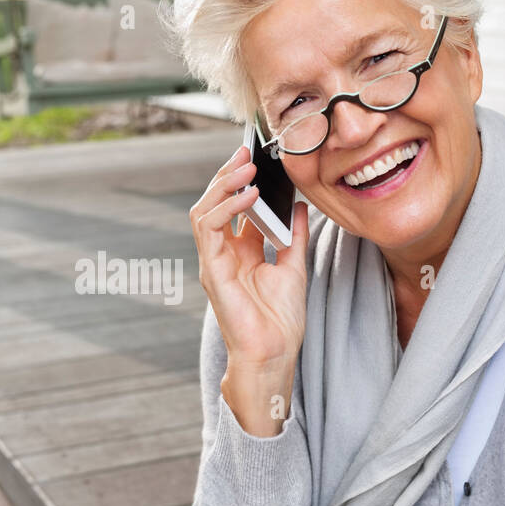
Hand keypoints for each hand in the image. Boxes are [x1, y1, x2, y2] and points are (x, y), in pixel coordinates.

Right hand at [190, 145, 309, 435]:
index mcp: (241, 253)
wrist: (274, 353)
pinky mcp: (211, 269)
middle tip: (247, 151)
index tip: (258, 157)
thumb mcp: (295, 266)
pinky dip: (226, 207)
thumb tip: (300, 206)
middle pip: (215, 203)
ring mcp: (214, 261)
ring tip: (245, 166)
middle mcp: (223, 254)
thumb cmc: (281, 320)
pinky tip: (247, 195)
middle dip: (228, 174)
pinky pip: (209, 228)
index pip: (234, 207)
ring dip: (223, 184)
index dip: (242, 180)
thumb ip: (294, 236)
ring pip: (204, 209)